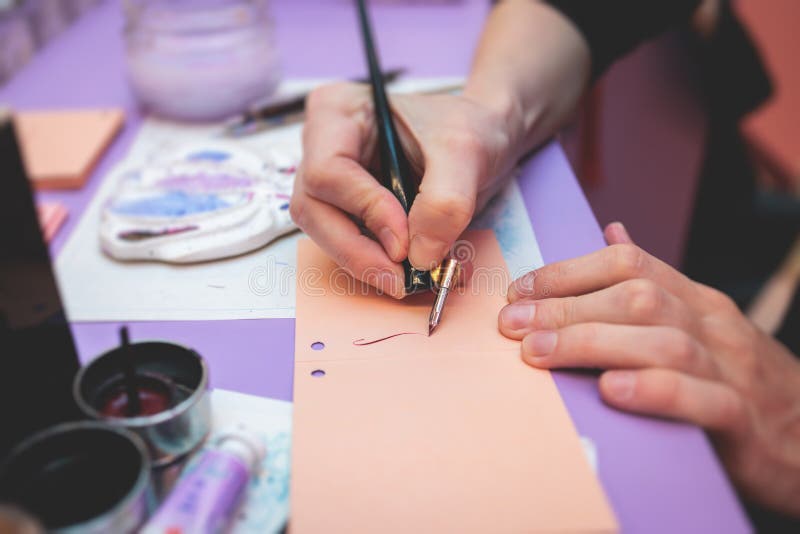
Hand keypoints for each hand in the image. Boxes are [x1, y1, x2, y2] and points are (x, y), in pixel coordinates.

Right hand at [291, 83, 516, 296]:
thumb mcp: (466, 153)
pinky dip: (376, 265)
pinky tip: (409, 272)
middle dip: (357, 251)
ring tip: (410, 279)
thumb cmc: (468, 129)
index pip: (328, 171)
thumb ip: (444, 202)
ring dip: (366, 263)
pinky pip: (346, 245)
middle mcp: (320, 146)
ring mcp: (328, 182)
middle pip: (314, 210)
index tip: (406, 243)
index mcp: (337, 112)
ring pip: (325, 234)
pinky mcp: (345, 211)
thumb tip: (418, 257)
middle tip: (400, 281)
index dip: (365, 211)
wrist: (482, 141)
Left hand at [498, 222, 799, 515]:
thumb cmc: (739, 376)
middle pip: (636, 298)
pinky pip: (701, 399)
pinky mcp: (743, 421)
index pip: (629, 264)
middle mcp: (712, 325)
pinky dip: (654, 391)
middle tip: (512, 323)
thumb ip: (654, 281)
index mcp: (696, 299)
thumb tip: (610, 234)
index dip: (568, 272)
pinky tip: (611, 390)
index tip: (519, 291)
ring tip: (538, 352)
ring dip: (592, 343)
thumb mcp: (700, 320)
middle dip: (566, 307)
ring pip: (663, 341)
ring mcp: (730, 370)